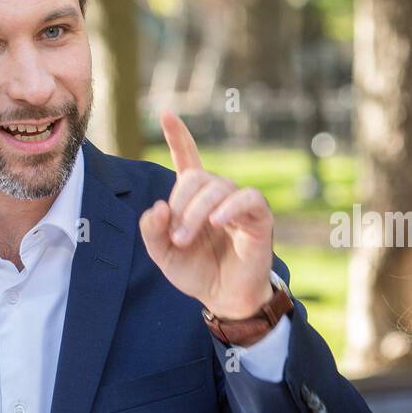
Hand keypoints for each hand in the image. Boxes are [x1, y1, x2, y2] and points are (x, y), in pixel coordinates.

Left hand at [139, 110, 275, 319]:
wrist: (225, 299)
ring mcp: (240, 205)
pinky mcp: (259, 218)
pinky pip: (247, 198)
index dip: (179, 136)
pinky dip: (229, 207)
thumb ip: (153, 230)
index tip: (166, 113)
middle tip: (175, 237)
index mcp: (195, 200)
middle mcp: (219, 197)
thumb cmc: (197, 273)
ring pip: (217, 187)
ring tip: (185, 239)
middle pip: (197, 177)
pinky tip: (217, 222)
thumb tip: (159, 206)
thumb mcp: (163, 254)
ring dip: (195, 213)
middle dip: (180, 204)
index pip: (188, 160)